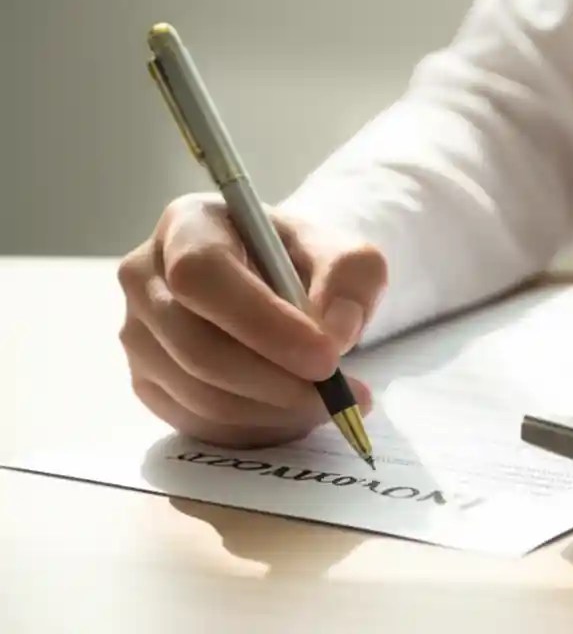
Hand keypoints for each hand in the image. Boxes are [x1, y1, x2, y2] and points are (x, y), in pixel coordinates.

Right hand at [117, 193, 387, 447]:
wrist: (282, 288)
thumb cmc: (307, 264)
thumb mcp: (349, 256)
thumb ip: (352, 282)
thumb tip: (334, 334)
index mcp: (188, 226)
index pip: (202, 275)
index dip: (263, 323)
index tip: (326, 357)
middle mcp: (146, 277)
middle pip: (196, 346)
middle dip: (276, 382)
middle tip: (338, 396)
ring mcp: (138, 334)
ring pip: (199, 394)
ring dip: (273, 411)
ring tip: (328, 404)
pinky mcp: (147, 381)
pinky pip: (196, 422)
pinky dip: (255, 429)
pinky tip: (295, 413)